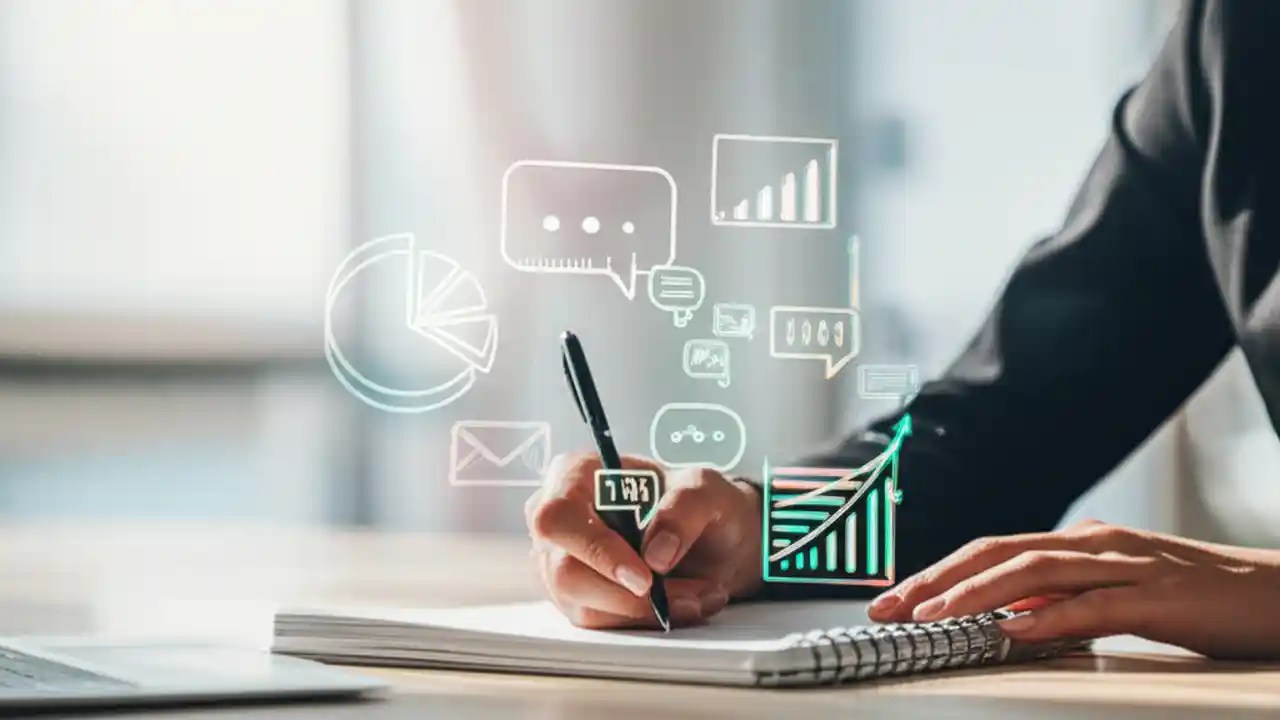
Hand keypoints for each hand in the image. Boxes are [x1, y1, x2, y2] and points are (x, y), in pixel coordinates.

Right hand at [526, 453, 761, 628]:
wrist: (712, 538)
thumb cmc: (697, 503)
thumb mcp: (707, 488)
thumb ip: (685, 508)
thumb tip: (655, 555)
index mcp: (577, 475)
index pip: (560, 516)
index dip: (596, 549)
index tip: (644, 577)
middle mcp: (560, 520)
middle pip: (565, 571)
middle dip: (629, 595)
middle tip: (686, 594)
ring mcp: (560, 562)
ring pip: (583, 606)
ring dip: (645, 611)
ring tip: (695, 597)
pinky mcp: (576, 597)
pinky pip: (600, 623)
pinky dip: (644, 621)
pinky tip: (680, 605)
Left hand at [867, 520, 1279, 658]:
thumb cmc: (1196, 597)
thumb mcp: (1117, 593)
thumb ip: (1065, 598)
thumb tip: (1007, 615)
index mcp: (1080, 542)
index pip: (992, 550)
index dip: (938, 572)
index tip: (895, 599)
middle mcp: (1095, 543)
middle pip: (999, 552)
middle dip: (937, 579)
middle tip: (891, 607)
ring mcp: (1128, 565)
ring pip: (1036, 571)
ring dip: (977, 593)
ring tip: (934, 616)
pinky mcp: (1159, 597)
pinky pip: (1095, 606)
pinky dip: (1050, 617)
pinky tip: (1014, 631)